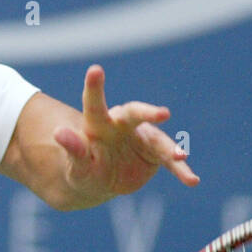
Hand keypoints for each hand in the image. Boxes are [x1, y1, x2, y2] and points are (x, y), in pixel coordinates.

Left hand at [54, 64, 198, 205]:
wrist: (102, 182)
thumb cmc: (84, 169)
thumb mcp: (76, 166)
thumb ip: (73, 149)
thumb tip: (58, 133)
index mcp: (98, 124)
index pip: (94, 104)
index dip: (94, 87)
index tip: (94, 70)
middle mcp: (122, 126)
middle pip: (135, 114)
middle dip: (148, 113)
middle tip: (162, 114)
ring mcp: (141, 139)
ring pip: (158, 141)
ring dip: (170, 149)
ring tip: (181, 156)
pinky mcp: (156, 156)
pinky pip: (171, 162)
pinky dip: (181, 170)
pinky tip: (192, 180)